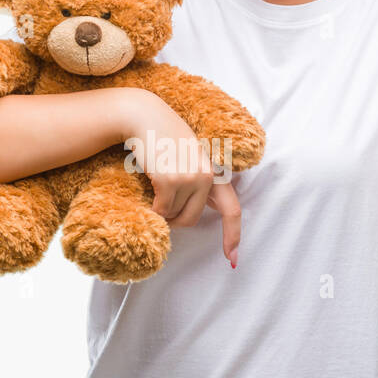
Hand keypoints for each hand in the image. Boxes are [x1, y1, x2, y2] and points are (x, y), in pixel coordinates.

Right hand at [120, 90, 241, 268]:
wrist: (144, 117)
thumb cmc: (163, 140)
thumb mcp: (188, 159)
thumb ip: (197, 183)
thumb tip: (190, 217)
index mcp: (216, 173)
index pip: (232, 210)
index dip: (233, 236)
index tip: (233, 260)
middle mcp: (208, 176)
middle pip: (192, 220)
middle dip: (174, 218)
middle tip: (160, 198)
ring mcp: (190, 179)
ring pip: (174, 217)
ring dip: (160, 209)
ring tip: (155, 182)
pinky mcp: (171, 181)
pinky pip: (161, 211)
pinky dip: (151, 206)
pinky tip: (149, 181)